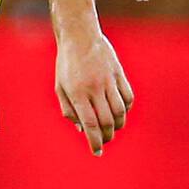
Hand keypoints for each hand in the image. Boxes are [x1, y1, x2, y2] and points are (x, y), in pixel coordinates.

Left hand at [55, 28, 132, 156]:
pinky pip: (128, 97)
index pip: (90, 124)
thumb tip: (82, 129)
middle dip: (107, 137)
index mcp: (77, 92)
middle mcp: (94, 87)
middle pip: (107, 121)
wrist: (80, 35)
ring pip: (120, 111)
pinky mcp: (119, 73)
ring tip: (112, 129)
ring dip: (118, 126)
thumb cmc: (66, 64)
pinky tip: (120, 113)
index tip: (97, 152)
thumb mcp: (60, 87)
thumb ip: (69, 110)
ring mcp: (108, 80)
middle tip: (104, 141)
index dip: (95, 141)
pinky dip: (126, 109)